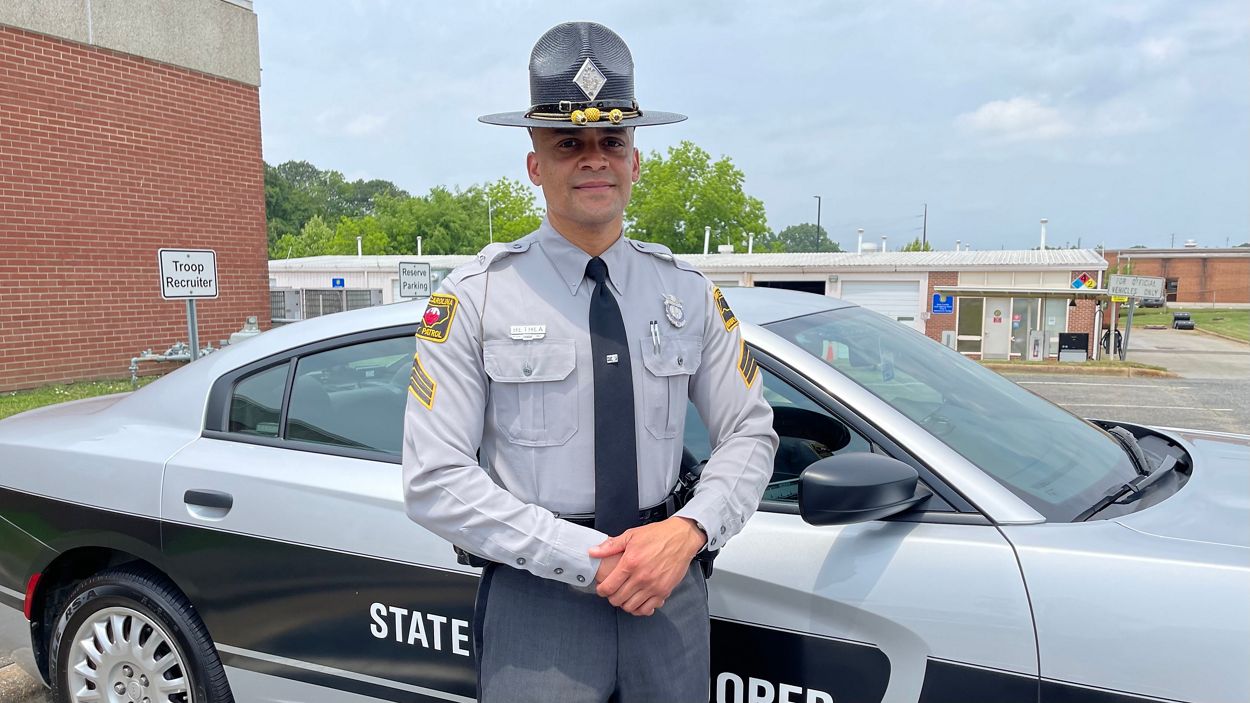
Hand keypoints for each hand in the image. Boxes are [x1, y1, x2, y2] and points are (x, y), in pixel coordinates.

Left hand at [588, 517, 706, 616]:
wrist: (681, 538)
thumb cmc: (657, 535)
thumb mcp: (631, 535)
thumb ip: (610, 546)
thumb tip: (593, 552)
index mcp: (630, 563)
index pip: (609, 586)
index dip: (601, 590)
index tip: (602, 588)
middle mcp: (641, 577)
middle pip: (618, 599)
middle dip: (611, 597)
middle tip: (612, 592)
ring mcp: (653, 586)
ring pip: (631, 606)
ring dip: (624, 604)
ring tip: (624, 597)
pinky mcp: (664, 591)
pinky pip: (647, 609)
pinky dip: (639, 609)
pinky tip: (638, 602)